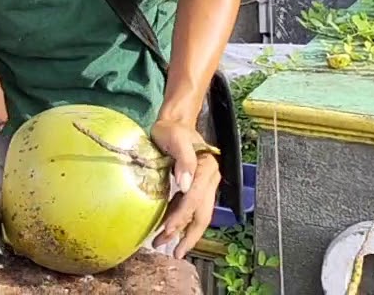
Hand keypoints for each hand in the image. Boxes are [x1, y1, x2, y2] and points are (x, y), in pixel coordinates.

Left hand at [150, 119, 220, 258]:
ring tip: (163, 244)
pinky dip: (179, 220)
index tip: (166, 230)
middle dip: (188, 236)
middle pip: (202, 214)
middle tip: (174, 252)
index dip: (181, 216)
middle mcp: (210, 180)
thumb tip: (185, 185)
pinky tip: (166, 228)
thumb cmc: (172, 130)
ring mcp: (205, 185)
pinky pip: (190, 209)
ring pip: (197, 215)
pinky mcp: (196, 187)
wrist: (175, 122)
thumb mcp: (175, 138)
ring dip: (182, 232)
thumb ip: (184, 160)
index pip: (194, 199)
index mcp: (207, 169)